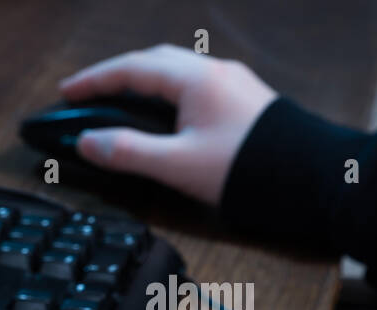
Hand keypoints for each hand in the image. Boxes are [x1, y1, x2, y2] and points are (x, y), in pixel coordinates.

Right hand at [59, 43, 276, 204]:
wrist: (310, 179)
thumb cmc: (248, 168)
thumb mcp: (177, 164)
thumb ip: (128, 152)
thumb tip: (89, 142)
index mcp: (196, 80)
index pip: (132, 69)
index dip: (94, 80)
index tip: (67, 92)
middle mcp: (215, 74)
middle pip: (153, 62)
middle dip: (115, 76)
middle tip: (87, 95)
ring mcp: (231, 85)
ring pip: (174, 73)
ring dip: (140, 84)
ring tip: (116, 104)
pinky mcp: (242, 103)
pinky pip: (192, 86)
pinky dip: (163, 95)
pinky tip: (158, 115)